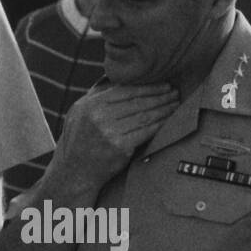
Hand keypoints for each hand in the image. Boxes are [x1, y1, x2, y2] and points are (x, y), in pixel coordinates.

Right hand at [56, 83, 178, 187]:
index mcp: (89, 104)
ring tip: (175, 104)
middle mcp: (99, 116)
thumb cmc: (79, 140)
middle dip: (159, 96)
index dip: (147, 87)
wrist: (74, 171)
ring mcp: (110, 132)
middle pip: (137, 102)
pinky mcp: (121, 147)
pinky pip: (146, 131)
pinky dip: (160, 124)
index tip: (163, 84)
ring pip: (144, 116)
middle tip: (174, 92)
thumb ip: (96, 97)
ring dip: (163, 109)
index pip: (124, 91)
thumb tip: (118, 79)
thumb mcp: (78, 113)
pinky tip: (169, 120)